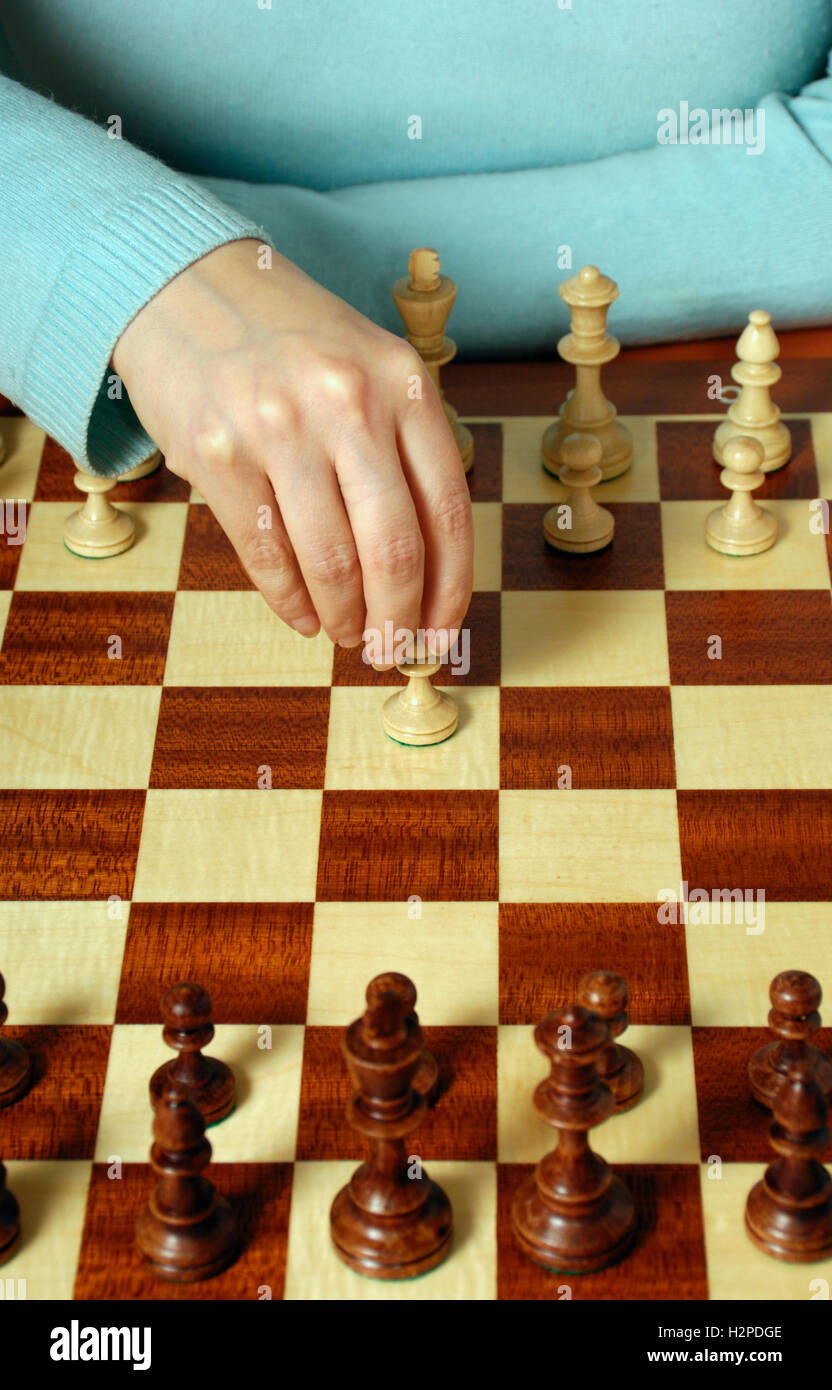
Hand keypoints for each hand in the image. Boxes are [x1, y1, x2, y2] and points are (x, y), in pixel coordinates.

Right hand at [112, 239, 472, 653]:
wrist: (186, 287)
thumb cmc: (292, 341)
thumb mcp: (371, 367)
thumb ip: (406, 448)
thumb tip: (431, 570)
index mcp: (403, 383)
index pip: (448, 511)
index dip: (451, 589)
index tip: (443, 631)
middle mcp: (348, 404)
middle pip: (394, 550)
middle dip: (398, 621)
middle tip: (391, 652)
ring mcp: (279, 429)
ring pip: (331, 563)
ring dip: (344, 618)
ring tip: (346, 635)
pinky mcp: (218, 456)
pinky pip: (267, 556)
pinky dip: (290, 602)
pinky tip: (303, 616)